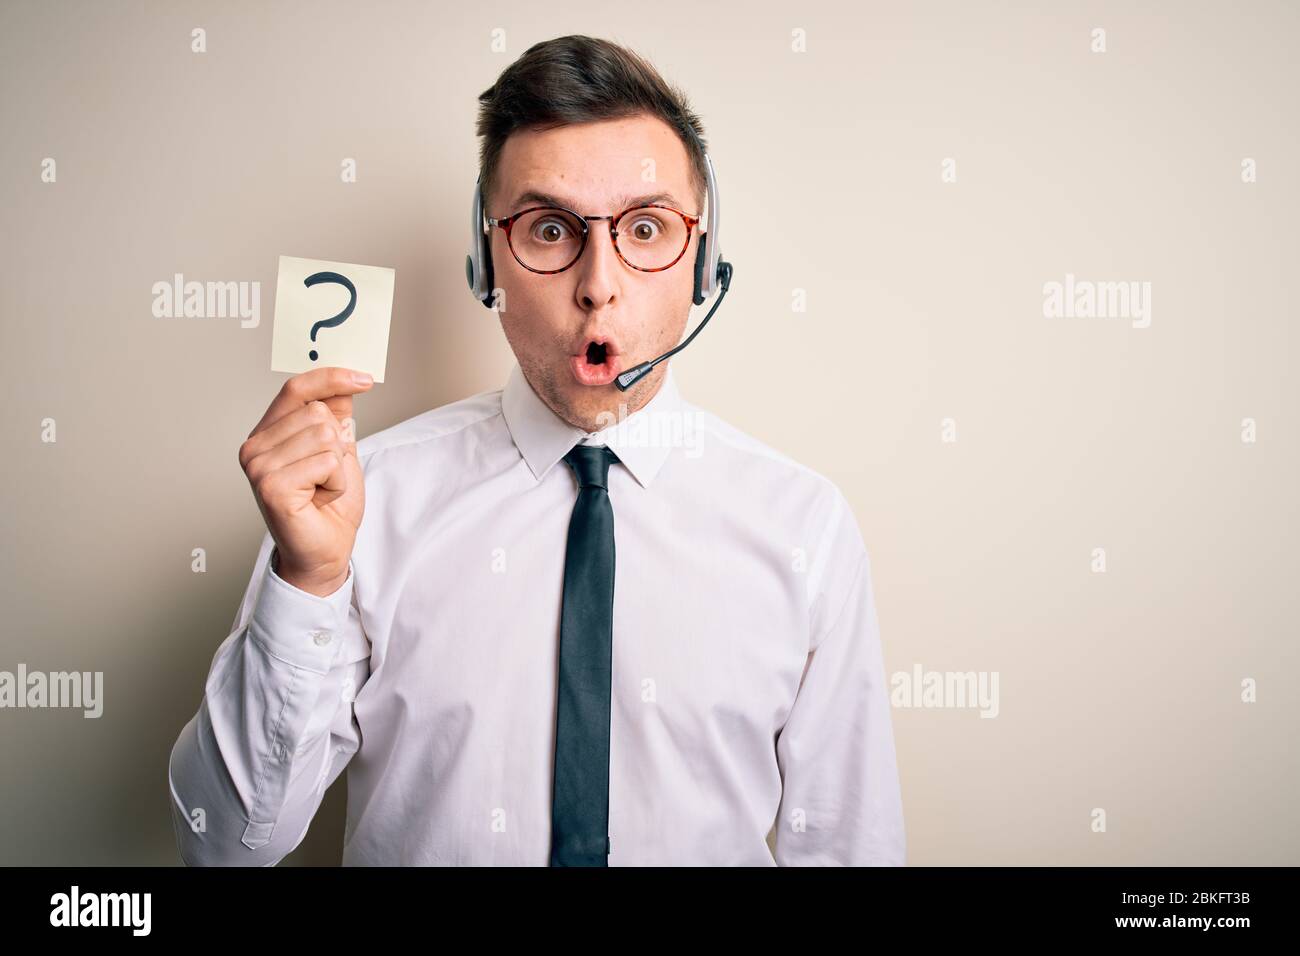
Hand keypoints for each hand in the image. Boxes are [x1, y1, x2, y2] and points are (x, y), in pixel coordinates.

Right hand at [238, 367, 373, 595]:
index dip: (331, 378)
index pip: (296, 389)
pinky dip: (335, 483)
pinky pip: (326, 463)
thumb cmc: (328, 506)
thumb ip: (335, 417)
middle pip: (318, 413)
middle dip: (337, 446)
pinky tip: (319, 500)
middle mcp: (255, 447)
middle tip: (325, 477)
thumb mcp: (338, 452)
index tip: (365, 379)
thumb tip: (344, 383)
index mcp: (266, 434)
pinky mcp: (272, 486)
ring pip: (326, 436)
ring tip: (321, 489)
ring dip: (337, 467)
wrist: (326, 552)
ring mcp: (259, 467)